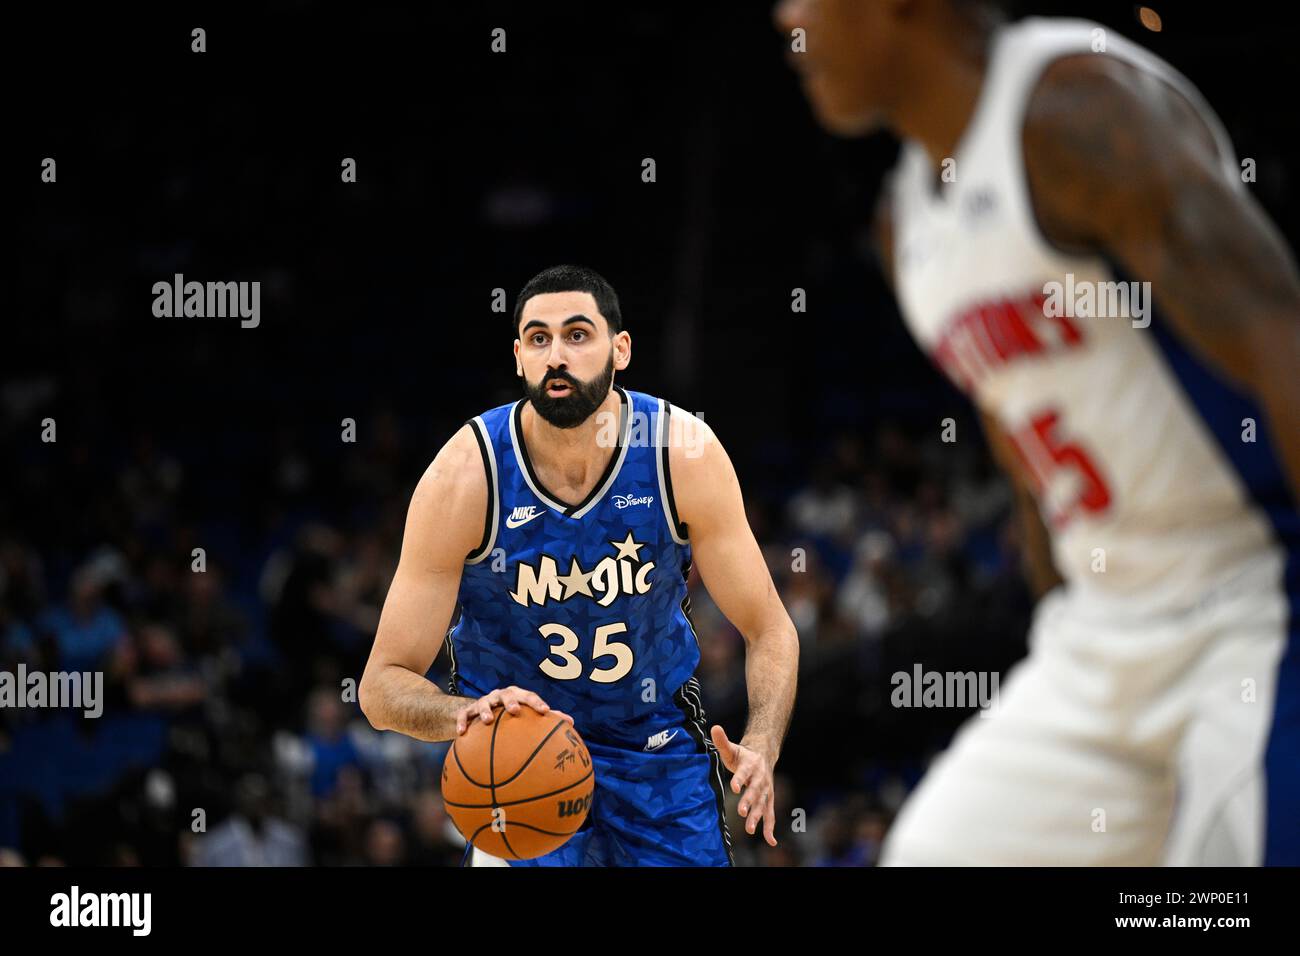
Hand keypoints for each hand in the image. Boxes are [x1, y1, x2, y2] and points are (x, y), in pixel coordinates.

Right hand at [454, 685, 574, 735]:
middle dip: (511, 701)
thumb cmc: (511, 715)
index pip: (529, 696)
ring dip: (485, 710)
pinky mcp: (467, 711)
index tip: (545, 712)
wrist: (481, 713)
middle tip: (515, 711)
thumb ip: (548, 718)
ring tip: (488, 720)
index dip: (537, 703)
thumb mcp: (527, 715)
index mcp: (517, 695)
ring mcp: (483, 702)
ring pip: (483, 703)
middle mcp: (500, 696)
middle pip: (507, 694)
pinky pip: (463, 716)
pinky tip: (462, 734)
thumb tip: (572, 723)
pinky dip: (462, 723)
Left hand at [710, 725, 777, 846]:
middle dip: (749, 801)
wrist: (764, 755)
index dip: (739, 779)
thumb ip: (722, 741)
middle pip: (755, 790)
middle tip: (741, 811)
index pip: (744, 772)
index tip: (734, 786)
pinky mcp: (768, 800)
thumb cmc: (743, 755)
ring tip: (749, 829)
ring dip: (757, 816)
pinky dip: (770, 827)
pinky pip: (770, 814)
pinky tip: (770, 841)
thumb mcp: (733, 748)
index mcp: (751, 765)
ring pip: (763, 804)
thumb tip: (714, 727)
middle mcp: (760, 778)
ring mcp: (766, 790)